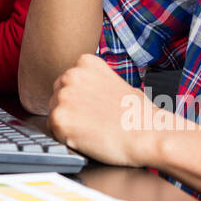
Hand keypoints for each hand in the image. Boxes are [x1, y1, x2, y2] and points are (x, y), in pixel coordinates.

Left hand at [47, 54, 166, 166]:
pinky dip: (66, 138)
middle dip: (71, 110)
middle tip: (93, 122)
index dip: (79, 99)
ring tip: (93, 130)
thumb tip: (82, 95)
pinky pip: (53, 131)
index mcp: (85, 63)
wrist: (147, 133)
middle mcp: (70, 75)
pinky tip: (86, 138)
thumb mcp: (115, 82)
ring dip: (68, 124)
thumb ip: (94, 83)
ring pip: (54, 114)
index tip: (91, 108)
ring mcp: (63, 96)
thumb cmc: (138, 113)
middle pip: (57, 96)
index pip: (68, 82)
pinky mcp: (59, 118)